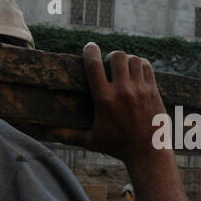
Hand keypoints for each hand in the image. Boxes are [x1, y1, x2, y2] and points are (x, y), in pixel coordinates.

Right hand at [46, 44, 167, 167]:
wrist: (148, 153)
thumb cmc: (117, 147)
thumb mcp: (91, 141)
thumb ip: (68, 134)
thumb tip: (47, 132)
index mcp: (104, 100)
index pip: (93, 65)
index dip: (90, 51)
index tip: (89, 47)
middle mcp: (122, 92)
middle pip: (116, 56)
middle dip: (111, 56)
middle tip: (109, 63)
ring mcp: (140, 90)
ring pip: (134, 59)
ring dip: (127, 59)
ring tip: (123, 68)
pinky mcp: (153, 91)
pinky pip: (147, 67)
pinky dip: (141, 64)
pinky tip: (136, 71)